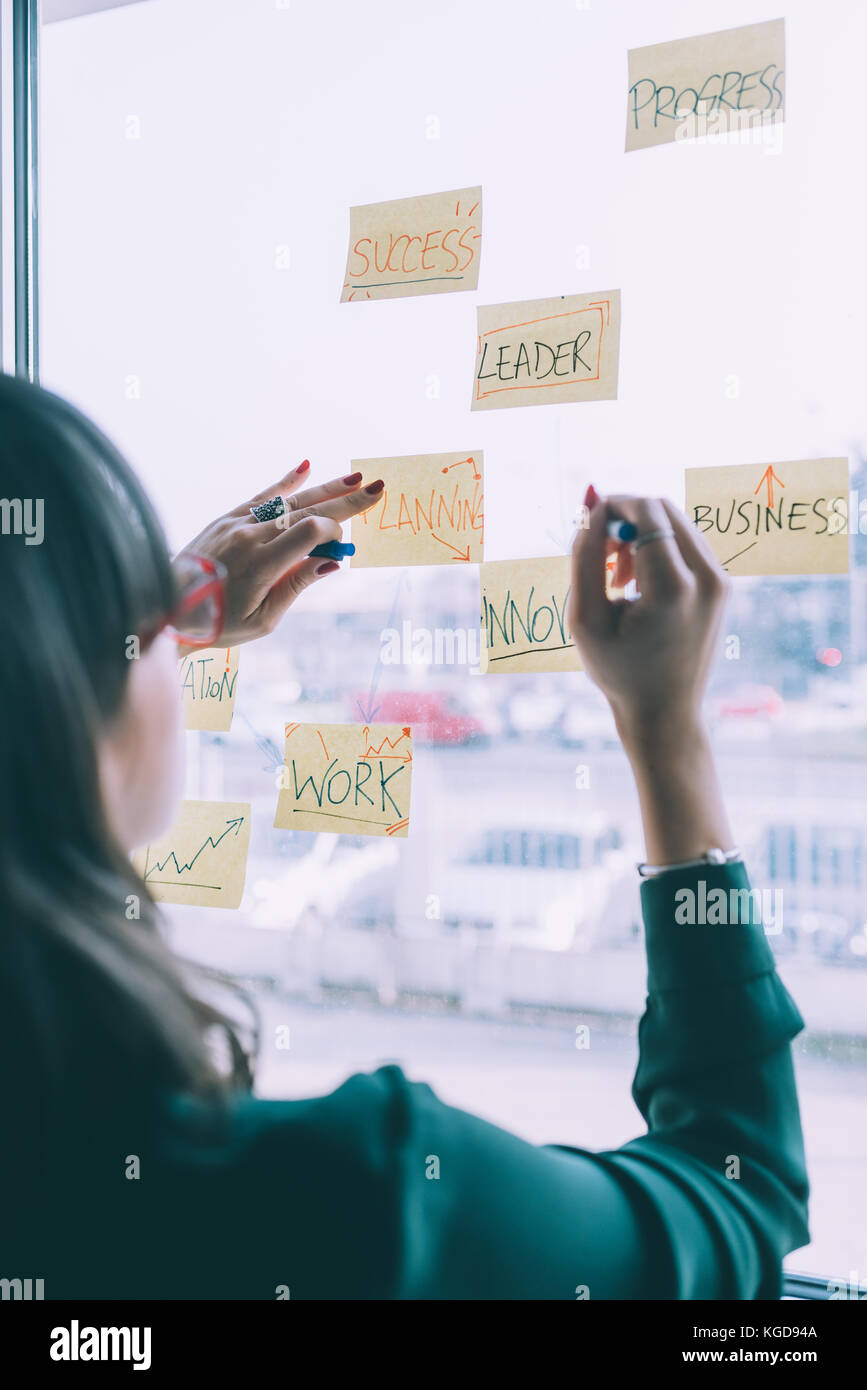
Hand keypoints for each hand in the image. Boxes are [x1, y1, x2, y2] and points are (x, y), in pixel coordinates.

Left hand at [176, 461, 383, 646]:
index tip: (343, 548)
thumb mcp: (263, 619)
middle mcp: (248, 537)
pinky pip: (261, 497)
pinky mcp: (226, 518)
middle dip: (345, 500)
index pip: (308, 534)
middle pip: (305, 511)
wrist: (169, 608)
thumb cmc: (219, 623)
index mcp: (260, 566)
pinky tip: (305, 467)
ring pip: (287, 500)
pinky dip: (284, 483)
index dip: (333, 534)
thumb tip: (332, 563)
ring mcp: (235, 523)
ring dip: (323, 488)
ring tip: (355, 478)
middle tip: (378, 488)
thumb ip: (297, 586)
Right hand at [569, 489, 728, 744]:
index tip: (588, 526)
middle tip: (600, 558)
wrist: (665, 713)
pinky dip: (658, 549)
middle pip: (664, 509)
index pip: (648, 512)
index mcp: (673, 588)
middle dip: (625, 519)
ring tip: (616, 579)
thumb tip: (592, 507)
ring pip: (676, 523)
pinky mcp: (722, 585)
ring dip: (640, 534)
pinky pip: (687, 543)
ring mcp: (721, 581)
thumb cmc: (619, 672)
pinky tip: (637, 586)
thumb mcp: (585, 619)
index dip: (613, 505)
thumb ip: (584, 558)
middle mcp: (707, 578)